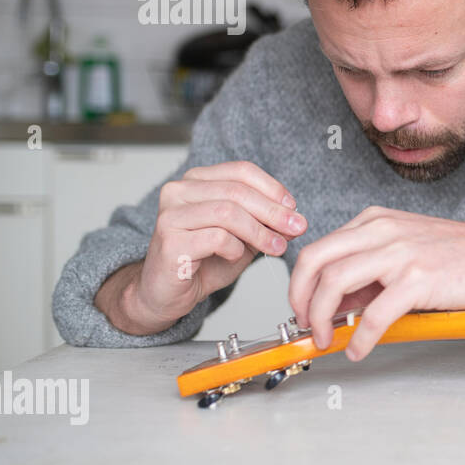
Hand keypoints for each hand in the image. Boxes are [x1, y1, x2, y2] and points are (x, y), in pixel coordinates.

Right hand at [125, 161, 305, 331]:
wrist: (168, 293)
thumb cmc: (202, 261)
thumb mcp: (243, 237)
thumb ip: (264, 223)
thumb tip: (295, 218)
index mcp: (196, 181)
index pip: (240, 171)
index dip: (272, 187)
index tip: (293, 207)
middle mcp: (178, 191)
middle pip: (237, 191)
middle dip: (273, 211)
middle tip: (297, 228)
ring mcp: (170, 215)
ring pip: (228, 212)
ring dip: (260, 231)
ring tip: (277, 247)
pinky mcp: (170, 242)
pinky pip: (216, 238)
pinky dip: (236, 249)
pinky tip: (236, 257)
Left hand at [287, 206, 464, 361]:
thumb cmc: (463, 256)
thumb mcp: (406, 252)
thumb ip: (370, 274)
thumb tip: (337, 306)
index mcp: (376, 222)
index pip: (320, 249)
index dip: (301, 284)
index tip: (304, 309)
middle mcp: (382, 231)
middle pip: (315, 261)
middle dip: (298, 298)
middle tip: (304, 324)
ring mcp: (400, 253)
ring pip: (334, 283)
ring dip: (320, 318)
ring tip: (327, 339)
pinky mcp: (418, 279)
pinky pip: (374, 314)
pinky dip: (360, 338)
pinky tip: (359, 349)